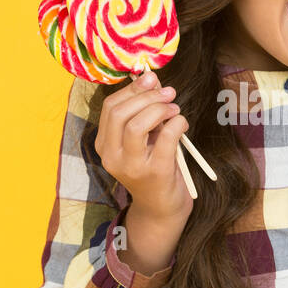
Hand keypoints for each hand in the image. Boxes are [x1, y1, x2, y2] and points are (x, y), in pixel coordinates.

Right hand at [94, 70, 193, 221]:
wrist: (161, 207)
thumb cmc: (152, 167)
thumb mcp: (142, 139)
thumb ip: (143, 112)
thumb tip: (152, 79)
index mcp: (104, 145)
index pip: (110, 107)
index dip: (132, 89)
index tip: (152, 80)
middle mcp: (112, 156)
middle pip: (120, 113)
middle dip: (147, 96)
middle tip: (169, 93)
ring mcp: (131, 166)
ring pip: (136, 125)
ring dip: (159, 109)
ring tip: (174, 109)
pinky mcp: (155, 173)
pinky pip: (165, 138)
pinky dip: (177, 123)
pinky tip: (182, 123)